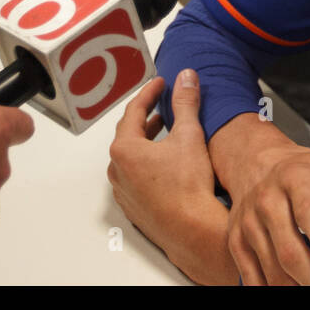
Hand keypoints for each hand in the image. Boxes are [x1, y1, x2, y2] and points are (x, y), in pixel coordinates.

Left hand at [107, 70, 238, 284]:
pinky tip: (165, 163)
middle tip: (161, 104)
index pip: (135, 110)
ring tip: (164, 131)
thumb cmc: (187, 187)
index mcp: (124, 149)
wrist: (192, 230)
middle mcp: (117, 170)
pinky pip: (135, 177)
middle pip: (129, 133)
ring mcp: (123, 191)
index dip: (150, 93)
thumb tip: (186, 79)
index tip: (161, 84)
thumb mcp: (189, 135)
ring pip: (131, 157)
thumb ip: (185, 103)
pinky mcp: (134, 206)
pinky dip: (147, 163)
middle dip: (146, 116)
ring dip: (146, 140)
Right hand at [228, 145, 309, 285]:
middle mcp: (266, 200)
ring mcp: (248, 222)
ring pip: (270, 268)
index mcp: (296, 180)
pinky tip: (292, 292)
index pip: (309, 213)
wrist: (255, 161)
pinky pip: (251, 275)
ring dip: (295, 289)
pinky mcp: (236, 240)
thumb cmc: (303, 170)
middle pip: (289, 249)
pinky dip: (271, 290)